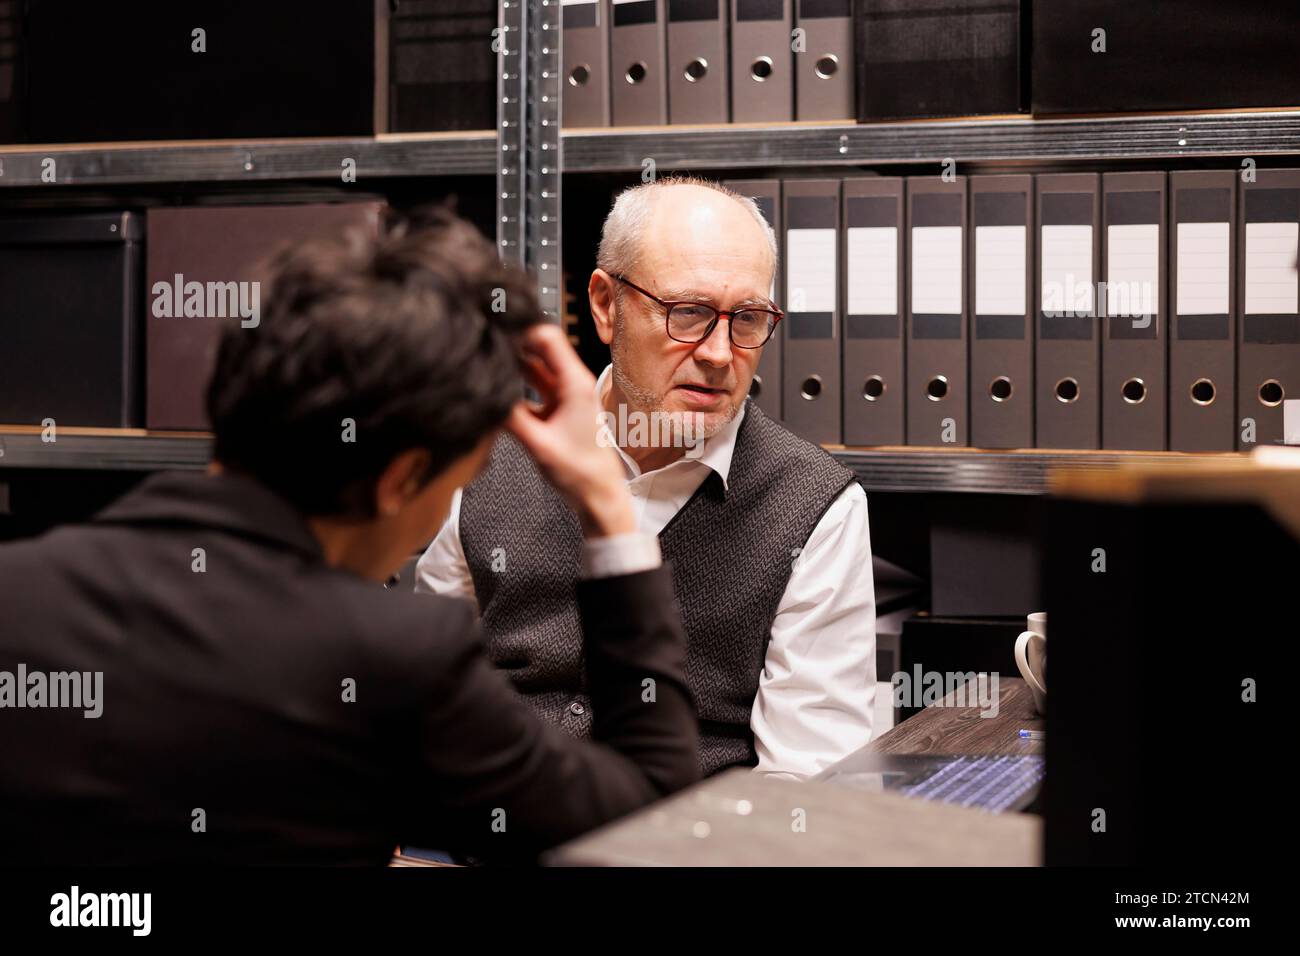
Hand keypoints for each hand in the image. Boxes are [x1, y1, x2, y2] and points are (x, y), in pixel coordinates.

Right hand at [506, 324, 634, 537]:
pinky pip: (531, 388)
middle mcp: (571, 384)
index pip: (547, 337)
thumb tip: (484, 395)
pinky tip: (497, 390)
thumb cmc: (580, 472)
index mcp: (574, 383)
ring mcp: (563, 396)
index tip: (496, 331)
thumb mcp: (538, 443)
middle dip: (512, 344)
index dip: (520, 329)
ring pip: (533, 368)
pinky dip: (515, 386)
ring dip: (512, 364)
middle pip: (538, 348)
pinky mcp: (556, 410)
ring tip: (486, 363)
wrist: (598, 495)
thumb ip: (509, 417)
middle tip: (485, 345)